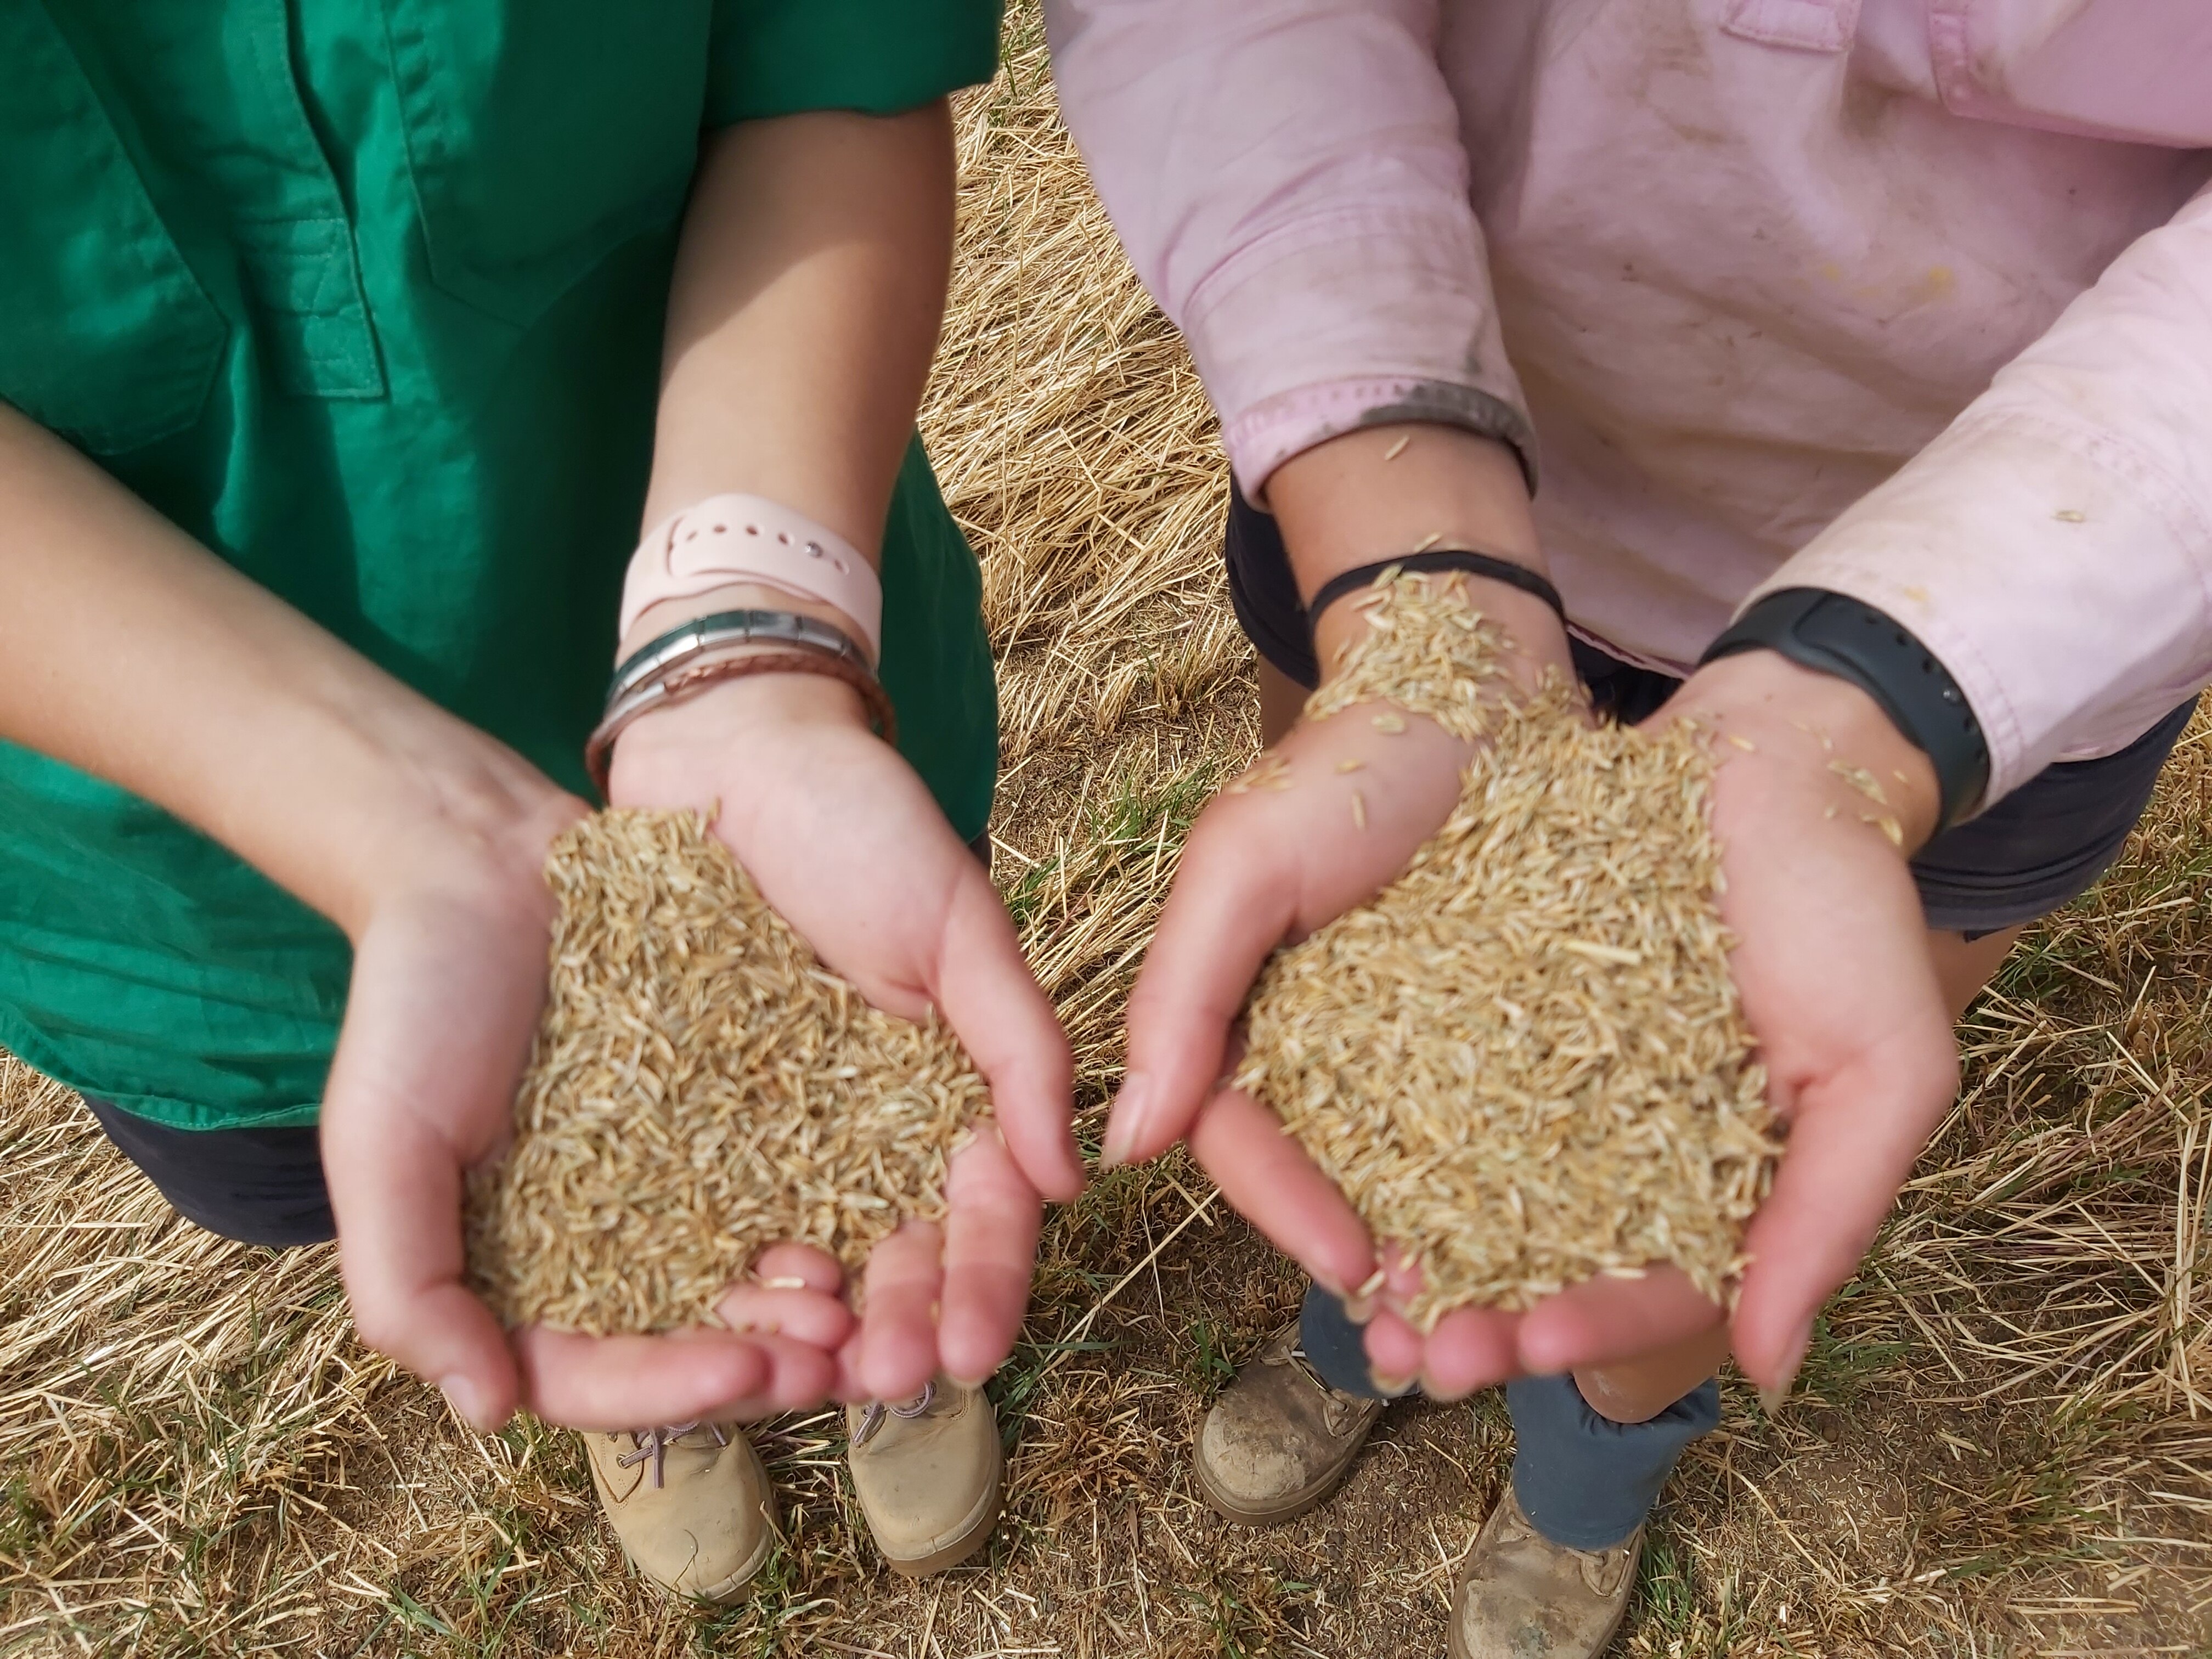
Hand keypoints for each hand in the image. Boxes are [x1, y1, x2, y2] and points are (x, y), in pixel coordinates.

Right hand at [321, 790, 855, 1432]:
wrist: (481, 870)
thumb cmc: (413, 1004)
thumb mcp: (381, 1144)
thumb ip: (408, 1283)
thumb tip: (484, 1411)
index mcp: (511, 1278)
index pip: (590, 1378)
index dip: (664, 1394)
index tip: (737, 1373)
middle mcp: (601, 1248)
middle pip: (685, 1344)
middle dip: (760, 1361)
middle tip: (833, 1356)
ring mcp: (668, 1185)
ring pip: (745, 1276)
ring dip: (807, 1306)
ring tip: (860, 1300)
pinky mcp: (724, 1120)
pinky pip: (780, 1183)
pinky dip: (821, 1212)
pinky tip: (865, 1217)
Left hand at [608, 669, 1083, 1403]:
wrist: (728, 748)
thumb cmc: (862, 821)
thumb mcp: (961, 925)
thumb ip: (1019, 1045)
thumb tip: (1070, 1176)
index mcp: (946, 1089)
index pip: (981, 1209)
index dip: (982, 1283)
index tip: (971, 1349)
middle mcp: (862, 1125)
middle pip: (892, 1251)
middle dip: (897, 1323)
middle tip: (883, 1380)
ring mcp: (770, 1123)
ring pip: (803, 1247)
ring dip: (810, 1321)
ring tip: (804, 1373)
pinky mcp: (681, 1107)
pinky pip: (700, 1203)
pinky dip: (714, 1265)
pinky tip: (713, 1318)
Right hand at [1103, 569, 1578, 1362]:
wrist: (1476, 686)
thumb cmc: (1341, 766)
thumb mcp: (1239, 867)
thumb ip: (1177, 997)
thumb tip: (1118, 1146)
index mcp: (1255, 1026)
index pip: (1251, 1145)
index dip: (1291, 1215)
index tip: (1353, 1268)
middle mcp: (1340, 1054)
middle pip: (1348, 1186)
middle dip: (1389, 1275)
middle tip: (1436, 1350)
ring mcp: (1435, 1049)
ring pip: (1442, 1180)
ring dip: (1470, 1263)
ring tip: (1515, 1330)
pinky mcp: (1525, 1033)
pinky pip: (1533, 1129)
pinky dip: (1551, 1195)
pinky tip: (1589, 1249)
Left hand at [1346, 653, 1954, 1399]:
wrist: (1778, 765)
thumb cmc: (1850, 918)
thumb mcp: (1883, 1068)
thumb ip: (1830, 1213)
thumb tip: (1770, 1370)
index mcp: (1708, 1186)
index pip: (1648, 1287)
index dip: (1590, 1323)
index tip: (1529, 1343)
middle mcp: (1615, 1148)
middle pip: (1541, 1259)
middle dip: (1479, 1316)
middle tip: (1416, 1357)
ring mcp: (1544, 1078)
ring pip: (1471, 1189)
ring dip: (1415, 1251)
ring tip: (1365, 1294)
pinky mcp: (1483, 1004)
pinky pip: (1425, 1079)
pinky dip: (1384, 1131)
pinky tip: (1332, 1169)